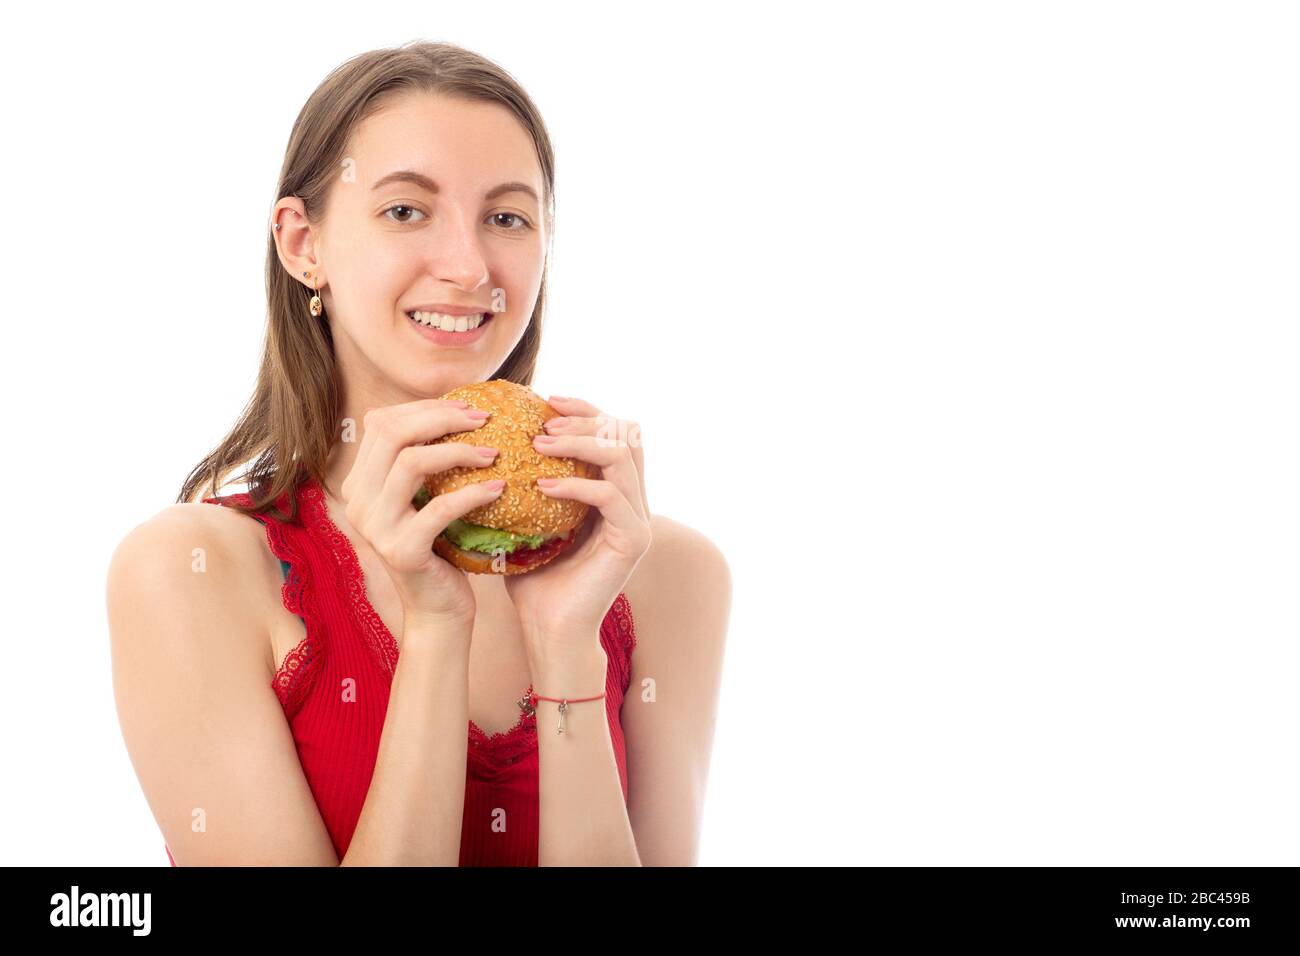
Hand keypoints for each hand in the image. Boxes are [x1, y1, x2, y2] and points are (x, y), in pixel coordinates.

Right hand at [339, 398, 506, 629]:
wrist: (438, 610)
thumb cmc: (441, 548)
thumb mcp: (426, 499)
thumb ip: (426, 460)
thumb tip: (464, 408)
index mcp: (359, 483)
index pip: (381, 422)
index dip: (424, 407)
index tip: (467, 406)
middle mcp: (358, 501)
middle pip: (391, 433)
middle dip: (441, 418)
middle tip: (484, 420)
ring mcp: (376, 527)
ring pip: (410, 463)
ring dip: (458, 451)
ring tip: (494, 453)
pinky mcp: (401, 551)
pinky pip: (439, 509)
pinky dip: (473, 493)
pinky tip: (499, 487)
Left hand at [503, 395, 652, 651]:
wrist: (549, 630)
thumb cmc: (534, 578)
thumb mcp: (527, 519)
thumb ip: (526, 481)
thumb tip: (489, 440)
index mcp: (615, 492)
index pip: (614, 431)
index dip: (585, 408)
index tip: (546, 399)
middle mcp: (634, 502)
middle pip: (628, 434)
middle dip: (586, 416)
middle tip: (545, 418)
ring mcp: (639, 520)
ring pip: (622, 456)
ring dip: (580, 442)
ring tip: (541, 442)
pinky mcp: (634, 540)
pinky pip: (609, 496)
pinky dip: (576, 483)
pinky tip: (542, 484)